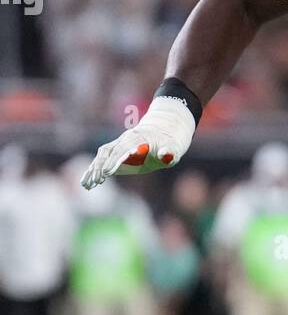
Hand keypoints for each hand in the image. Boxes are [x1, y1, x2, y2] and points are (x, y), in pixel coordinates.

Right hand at [80, 97, 196, 189]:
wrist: (164, 130)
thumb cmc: (170, 143)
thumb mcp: (173, 148)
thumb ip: (169, 152)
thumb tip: (165, 155)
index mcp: (139, 138)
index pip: (123, 149)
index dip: (115, 160)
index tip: (107, 172)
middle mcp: (126, 139)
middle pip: (109, 151)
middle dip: (101, 166)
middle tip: (96, 181)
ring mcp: (120, 143)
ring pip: (102, 154)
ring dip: (94, 168)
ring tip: (86, 184)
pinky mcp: (117, 149)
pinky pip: (102, 158)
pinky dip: (94, 169)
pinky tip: (88, 182)